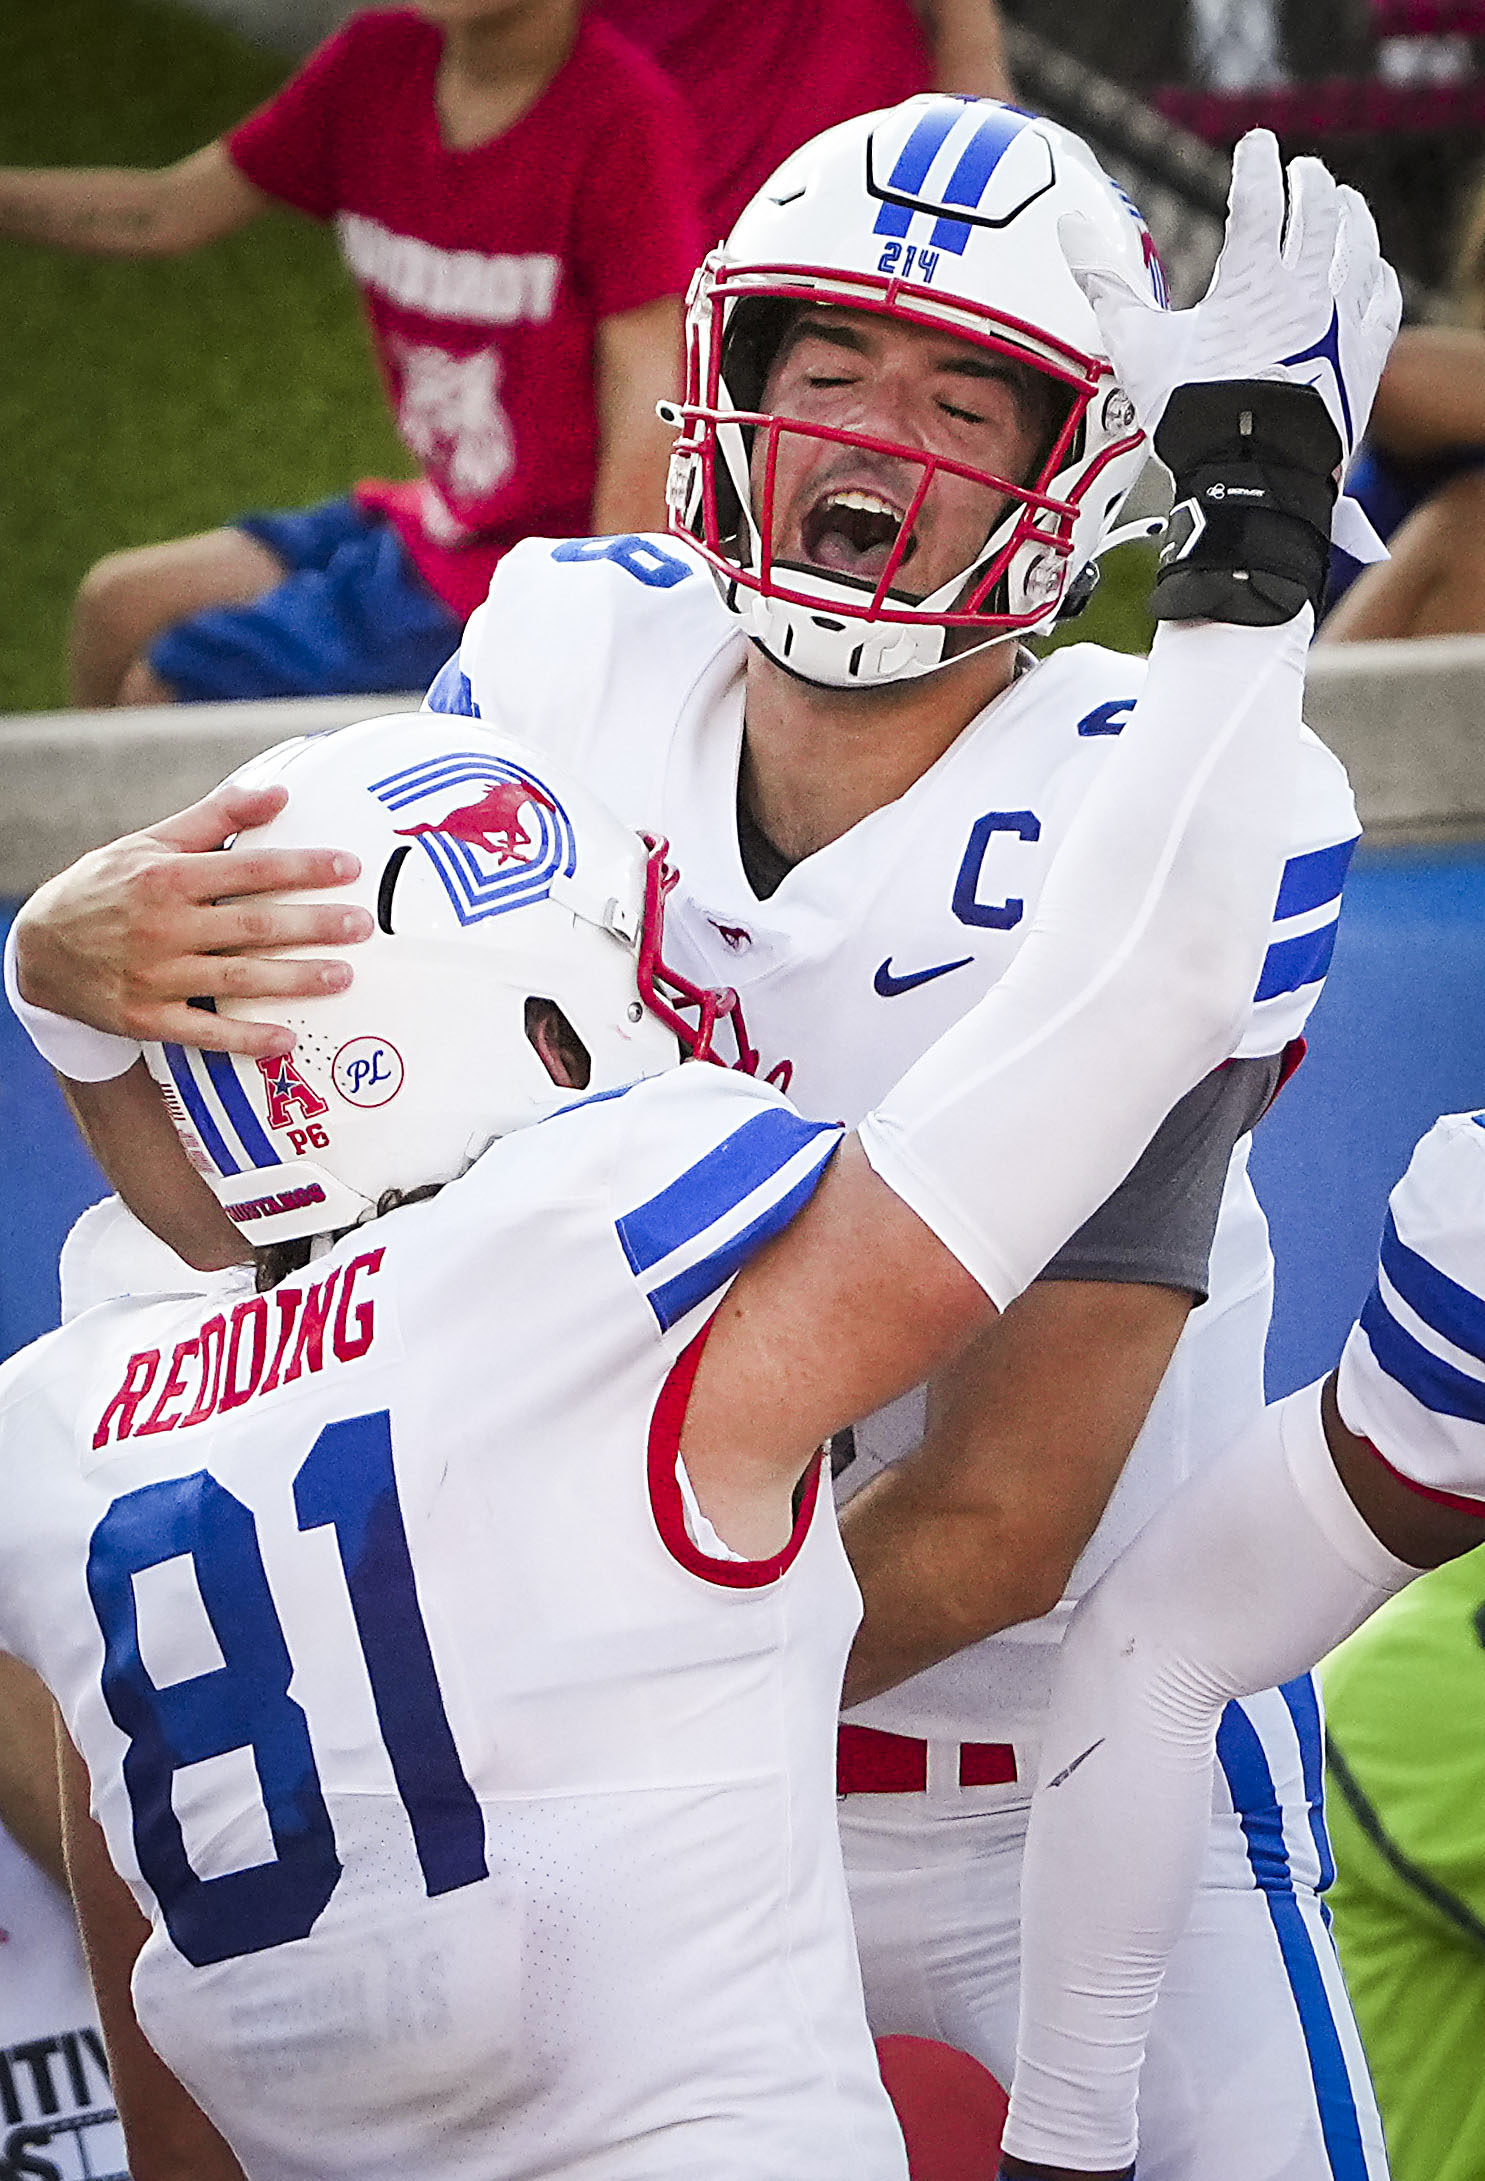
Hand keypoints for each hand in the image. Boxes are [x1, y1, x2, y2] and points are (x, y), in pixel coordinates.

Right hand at [12, 783, 371, 1058]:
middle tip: (360, 925)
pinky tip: (287, 1038)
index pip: (247, 869)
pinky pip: (203, 1032)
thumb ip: (215, 818)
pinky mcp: (146, 1018)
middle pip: (251, 926)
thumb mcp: (149, 843)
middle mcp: (162, 926)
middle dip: (311, 926)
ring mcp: (155, 976)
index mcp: (167, 878)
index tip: (347, 867)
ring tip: (343, 976)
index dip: (301, 868)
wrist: (39, 950)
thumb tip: (277, 792)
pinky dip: (245, 1038)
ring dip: (293, 980)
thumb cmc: (105, 888)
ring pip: (237, 979)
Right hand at [1061, 131, 1400, 464]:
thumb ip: (1107, 284)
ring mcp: (1342, 320)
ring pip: (1357, 246)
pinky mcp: (1365, 357)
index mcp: (1250, 278)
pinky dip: (1376, 275)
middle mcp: (1304, 288)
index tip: (1257, 144)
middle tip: (1306, 171)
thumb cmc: (1193, 412)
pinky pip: (1382, 299)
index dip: (1258, 161)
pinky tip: (1371, 269)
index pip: (1259, 195)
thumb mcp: (1138, 347)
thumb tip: (1070, 228)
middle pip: (1319, 211)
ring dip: (1352, 217)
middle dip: (1310, 183)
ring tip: (1346, 203)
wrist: (1253, 473)